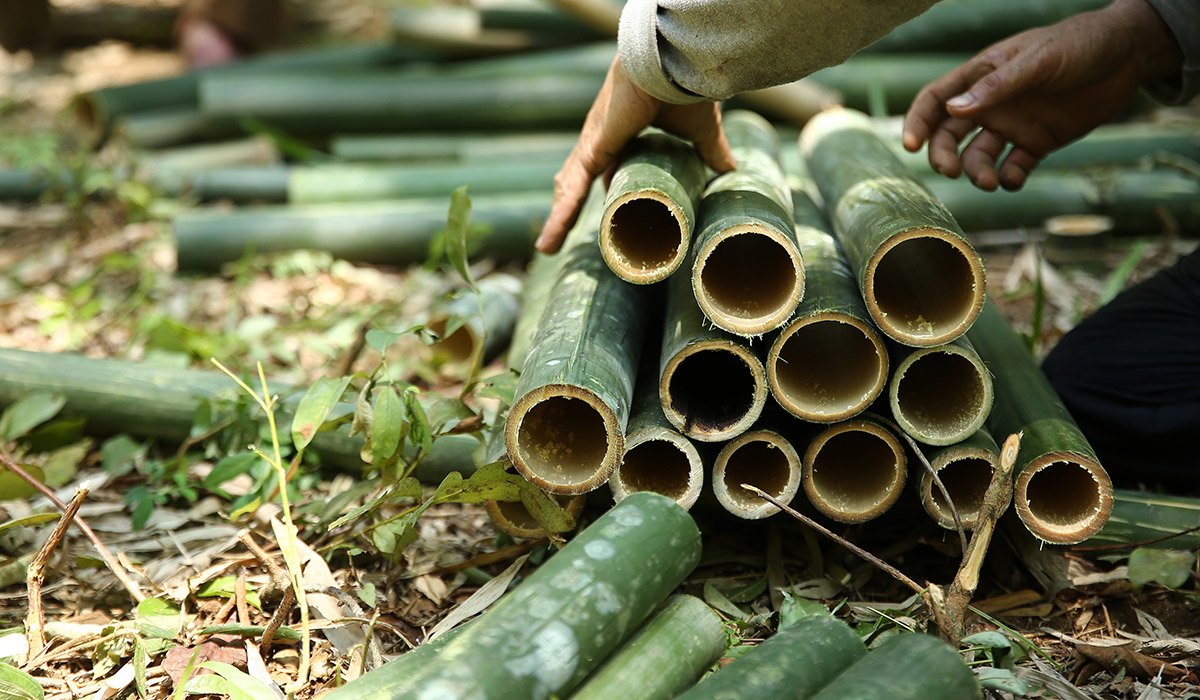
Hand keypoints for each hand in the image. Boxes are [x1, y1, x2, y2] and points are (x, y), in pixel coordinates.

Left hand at [535, 56, 736, 253]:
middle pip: (578, 180)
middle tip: (558, 237)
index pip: (607, 167)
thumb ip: (709, 150)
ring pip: (570, 189)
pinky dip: (561, 215)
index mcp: (622, 132)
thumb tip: (730, 169)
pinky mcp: (593, 149)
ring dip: (559, 220)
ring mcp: (594, 143)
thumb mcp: (699, 130)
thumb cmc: (686, 88)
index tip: (608, 214)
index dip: (605, 189)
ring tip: (547, 249)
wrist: (677, 64)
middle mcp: (602, 138)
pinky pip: (572, 189)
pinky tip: (549, 241)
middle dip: (568, 208)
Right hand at [902, 0, 1181, 190]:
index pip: (935, 101)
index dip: (918, 122)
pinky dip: (1009, 179)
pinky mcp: (1036, 143)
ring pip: (978, 156)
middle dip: (944, 156)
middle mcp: (990, 105)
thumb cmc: (1078, 45)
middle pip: (949, 136)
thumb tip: (952, 111)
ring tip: (990, 182)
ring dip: (976, 172)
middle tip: (952, 171)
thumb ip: (996, 86)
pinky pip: (1013, 167)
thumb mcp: (1037, 60)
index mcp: (980, 77)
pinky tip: (1014, 179)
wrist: (1125, 56)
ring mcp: (1012, 125)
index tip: (912, 146)